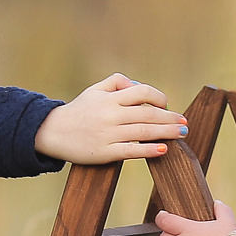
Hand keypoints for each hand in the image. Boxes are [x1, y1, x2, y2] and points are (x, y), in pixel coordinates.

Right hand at [36, 74, 191, 164]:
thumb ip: (115, 82)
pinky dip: (149, 150)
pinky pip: (131, 151)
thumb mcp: (93, 90)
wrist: (51, 133)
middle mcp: (111, 115)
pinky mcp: (104, 152)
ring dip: (167, 132)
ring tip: (182, 133)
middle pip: (148, 113)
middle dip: (170, 117)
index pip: (142, 92)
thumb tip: (137, 85)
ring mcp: (108, 134)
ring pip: (144, 131)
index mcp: (110, 98)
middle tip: (184, 122)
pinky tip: (163, 149)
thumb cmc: (77, 111)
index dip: (159, 97)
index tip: (166, 105)